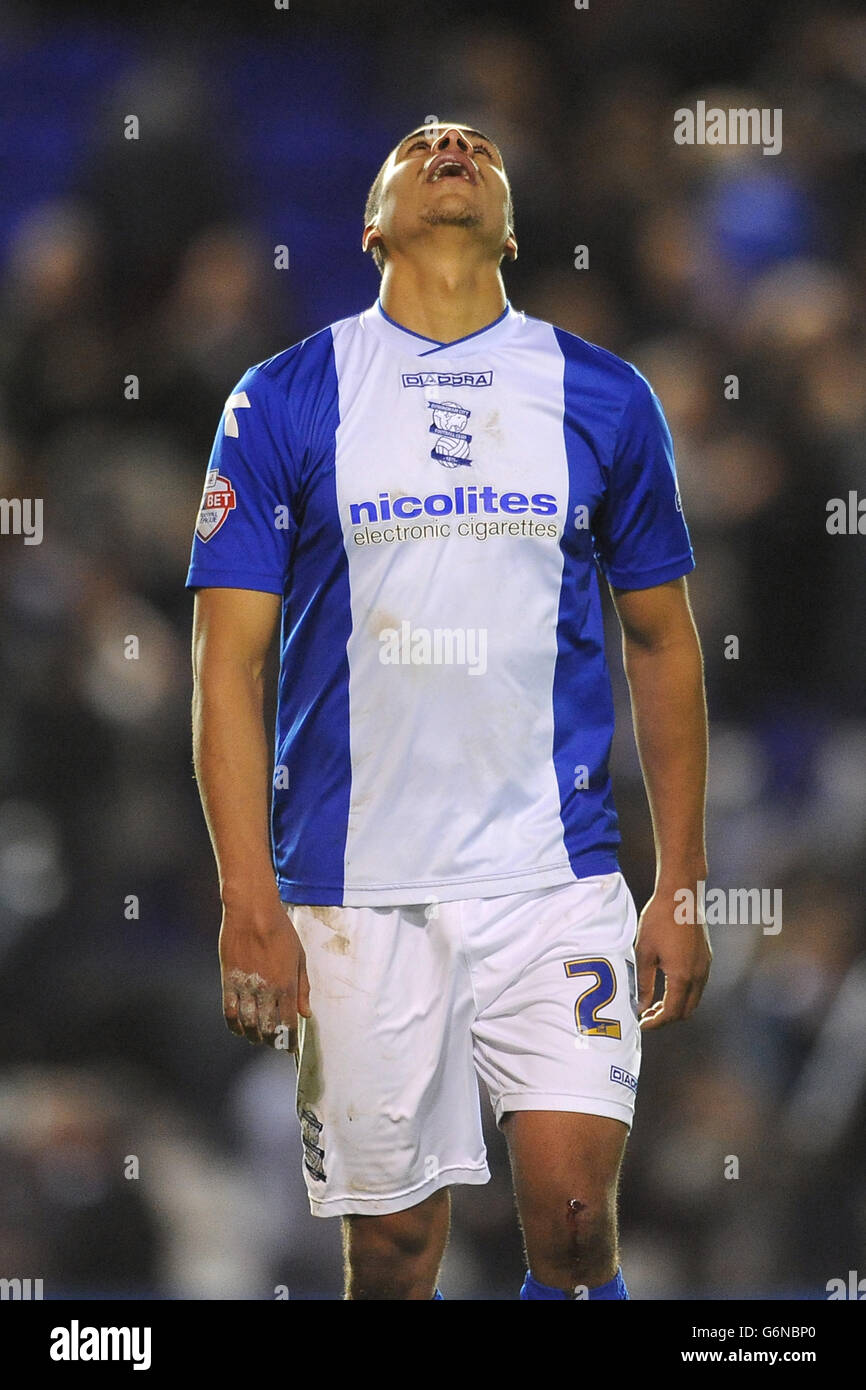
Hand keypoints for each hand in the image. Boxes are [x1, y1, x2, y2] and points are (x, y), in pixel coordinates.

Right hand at [219, 899, 310, 1049]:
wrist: (252, 912)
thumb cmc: (280, 931)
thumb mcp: (300, 957)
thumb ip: (302, 987)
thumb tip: (306, 1013)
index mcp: (287, 984)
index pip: (288, 1024)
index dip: (289, 1041)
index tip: (290, 1048)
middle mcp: (266, 990)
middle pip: (267, 1029)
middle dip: (272, 1041)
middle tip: (274, 1044)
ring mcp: (246, 986)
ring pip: (248, 1024)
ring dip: (253, 1036)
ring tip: (257, 1038)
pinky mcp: (229, 981)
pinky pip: (230, 1011)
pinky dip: (234, 1025)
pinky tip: (239, 1028)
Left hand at [636, 885, 710, 1029]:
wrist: (681, 895)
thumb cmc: (658, 920)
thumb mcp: (644, 952)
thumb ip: (643, 983)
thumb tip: (641, 1006)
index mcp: (682, 977)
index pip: (671, 1013)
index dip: (655, 1023)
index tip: (641, 1023)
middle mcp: (698, 976)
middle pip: (686, 1011)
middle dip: (666, 1018)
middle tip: (646, 1015)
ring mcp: (705, 967)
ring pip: (693, 1000)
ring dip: (676, 1006)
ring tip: (654, 1002)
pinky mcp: (706, 958)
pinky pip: (698, 986)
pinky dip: (683, 994)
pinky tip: (667, 985)